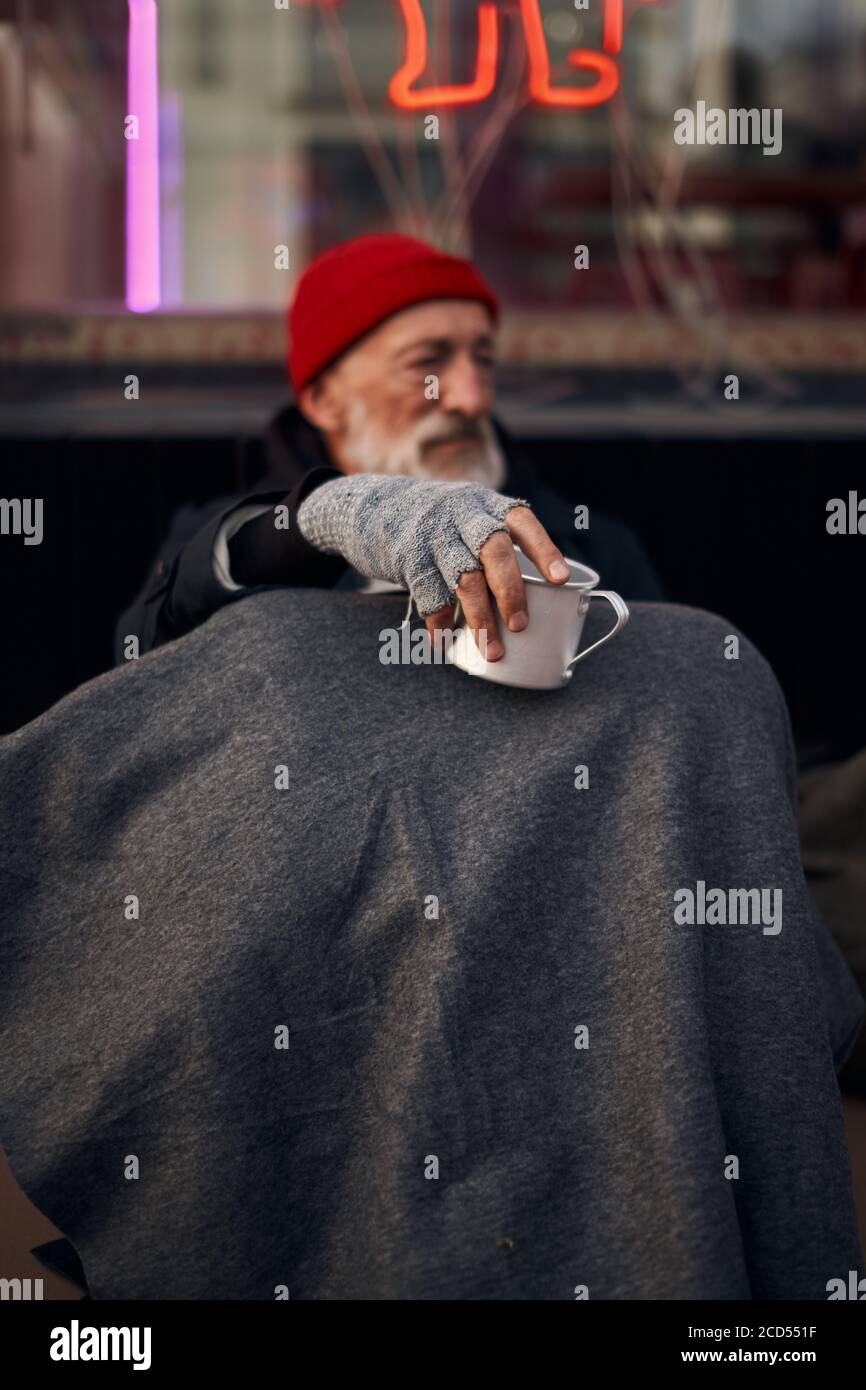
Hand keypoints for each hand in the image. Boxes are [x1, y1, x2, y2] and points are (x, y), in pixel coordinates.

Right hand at [425, 506, 570, 660]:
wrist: (378, 507)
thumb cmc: (442, 523)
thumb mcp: (471, 516)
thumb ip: (498, 545)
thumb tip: (540, 598)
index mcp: (487, 506)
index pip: (522, 523)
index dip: (544, 550)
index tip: (561, 579)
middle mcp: (463, 516)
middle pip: (494, 551)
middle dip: (510, 591)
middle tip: (520, 625)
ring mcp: (435, 536)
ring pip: (464, 580)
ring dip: (480, 619)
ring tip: (492, 650)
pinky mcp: (410, 558)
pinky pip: (430, 596)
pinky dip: (440, 623)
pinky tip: (445, 642)